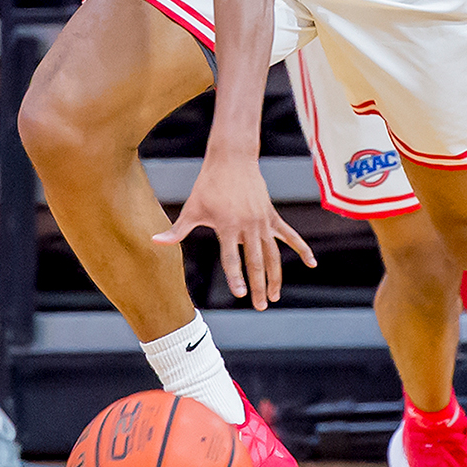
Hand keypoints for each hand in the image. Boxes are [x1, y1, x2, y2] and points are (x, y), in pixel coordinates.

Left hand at [153, 155, 316, 309]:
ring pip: (272, 254)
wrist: (232, 159)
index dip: (236, 277)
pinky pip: (289, 236)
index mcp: (227, 226)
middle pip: (255, 261)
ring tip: (274, 296)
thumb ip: (176, 230)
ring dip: (275, 276)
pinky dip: (302, 249)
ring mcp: (262, 222)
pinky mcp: (271, 216)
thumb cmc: (208, 184)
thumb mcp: (191, 208)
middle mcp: (248, 226)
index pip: (231, 258)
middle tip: (260, 306)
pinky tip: (312, 263)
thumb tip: (154, 242)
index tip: (241, 294)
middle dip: (258, 286)